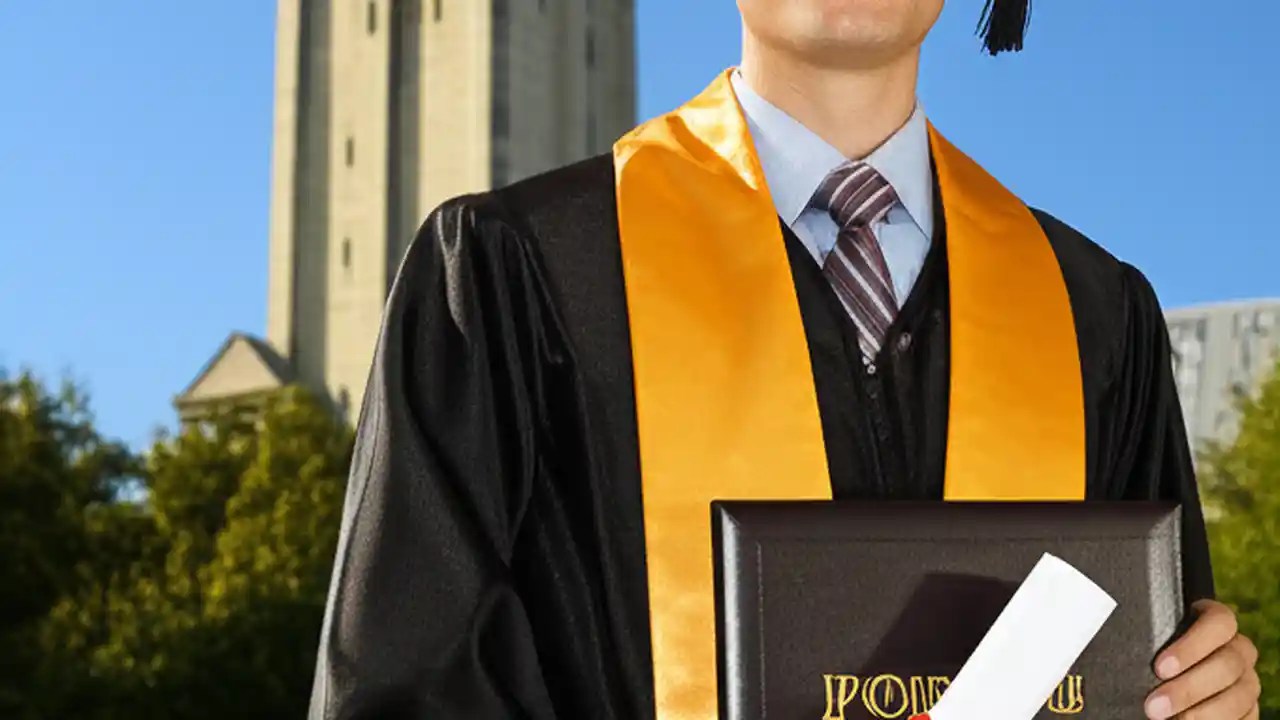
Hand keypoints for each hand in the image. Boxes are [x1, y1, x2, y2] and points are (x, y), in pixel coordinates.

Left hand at [1144, 599, 1259, 718]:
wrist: (1166, 684)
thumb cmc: (1151, 657)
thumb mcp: (1150, 644)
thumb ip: (1148, 640)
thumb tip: (1126, 649)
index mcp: (1216, 623)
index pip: (1219, 622)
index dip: (1192, 645)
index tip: (1159, 668)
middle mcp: (1238, 650)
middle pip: (1227, 664)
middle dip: (1187, 689)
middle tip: (1154, 706)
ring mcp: (1246, 680)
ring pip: (1238, 695)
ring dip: (1201, 713)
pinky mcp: (1250, 708)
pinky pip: (1245, 717)